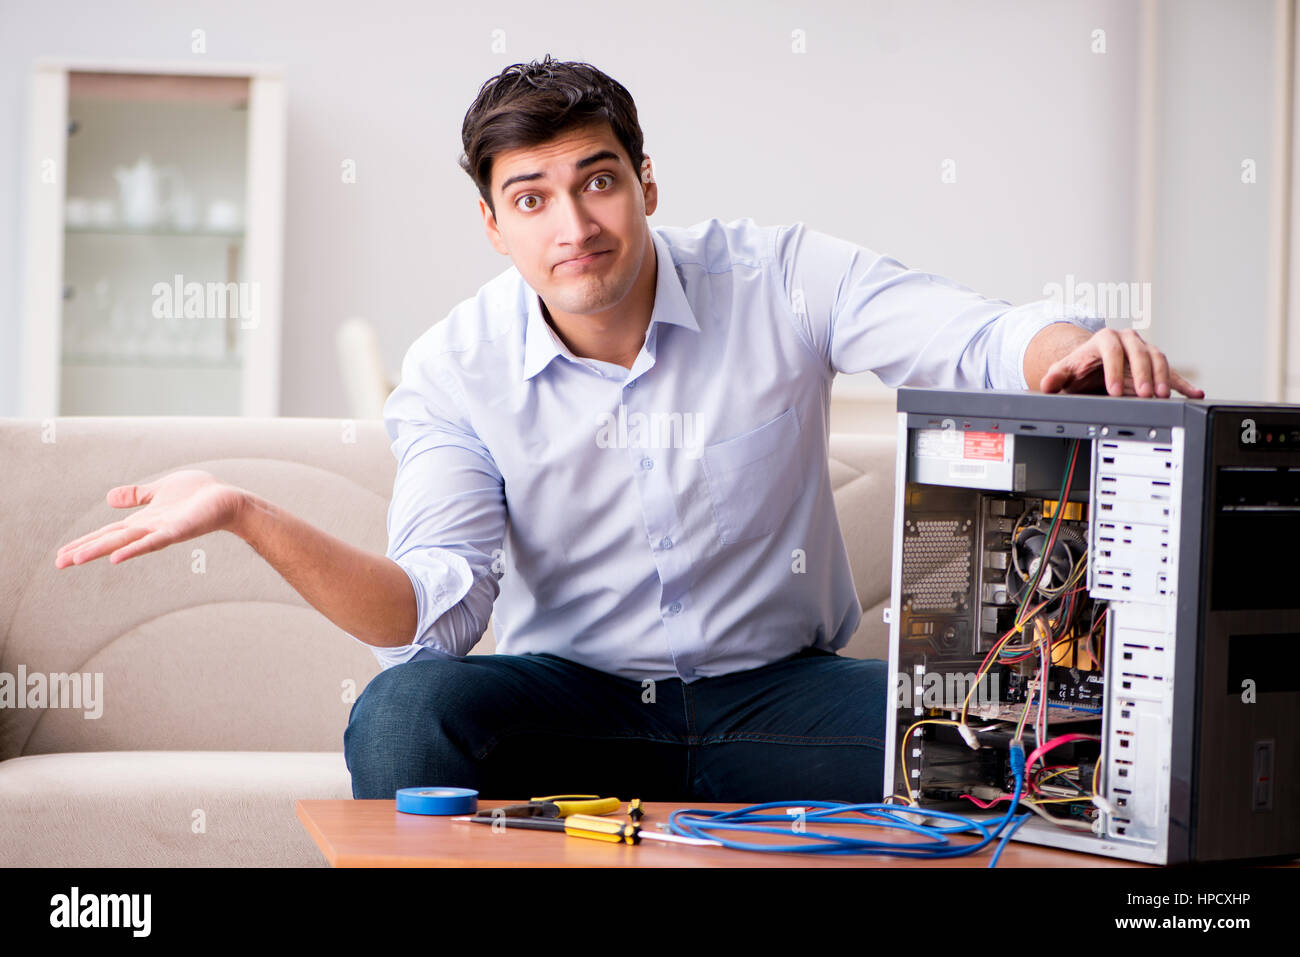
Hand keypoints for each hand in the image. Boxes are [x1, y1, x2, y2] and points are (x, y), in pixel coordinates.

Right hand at [54, 470, 245, 567]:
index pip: (108, 532)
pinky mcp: (178, 530)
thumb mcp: (159, 490)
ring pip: (126, 542)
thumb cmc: (198, 494)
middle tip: (58, 564)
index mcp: (142, 520)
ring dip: (101, 551)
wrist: (227, 499)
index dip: (85, 541)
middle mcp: (148, 528)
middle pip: (111, 540)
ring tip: (76, 560)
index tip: (61, 554)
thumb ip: (136, 495)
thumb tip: (109, 498)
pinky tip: (117, 558)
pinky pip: (154, 541)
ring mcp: (162, 531)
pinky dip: (136, 548)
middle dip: (84, 551)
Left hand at [1039, 328, 1203, 397]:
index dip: (1114, 370)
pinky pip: (1172, 372)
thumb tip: (1046, 383)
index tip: (1114, 391)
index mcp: (1105, 339)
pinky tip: (1194, 393)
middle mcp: (1128, 340)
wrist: (1093, 364)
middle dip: (1143, 375)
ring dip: (1163, 377)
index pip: (1112, 351)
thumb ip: (1055, 376)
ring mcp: (1144, 350)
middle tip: (1145, 395)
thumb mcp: (1065, 371)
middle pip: (1139, 354)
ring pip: (1158, 359)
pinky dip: (1183, 383)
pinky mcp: (1156, 363)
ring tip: (1164, 396)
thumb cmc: (1080, 367)